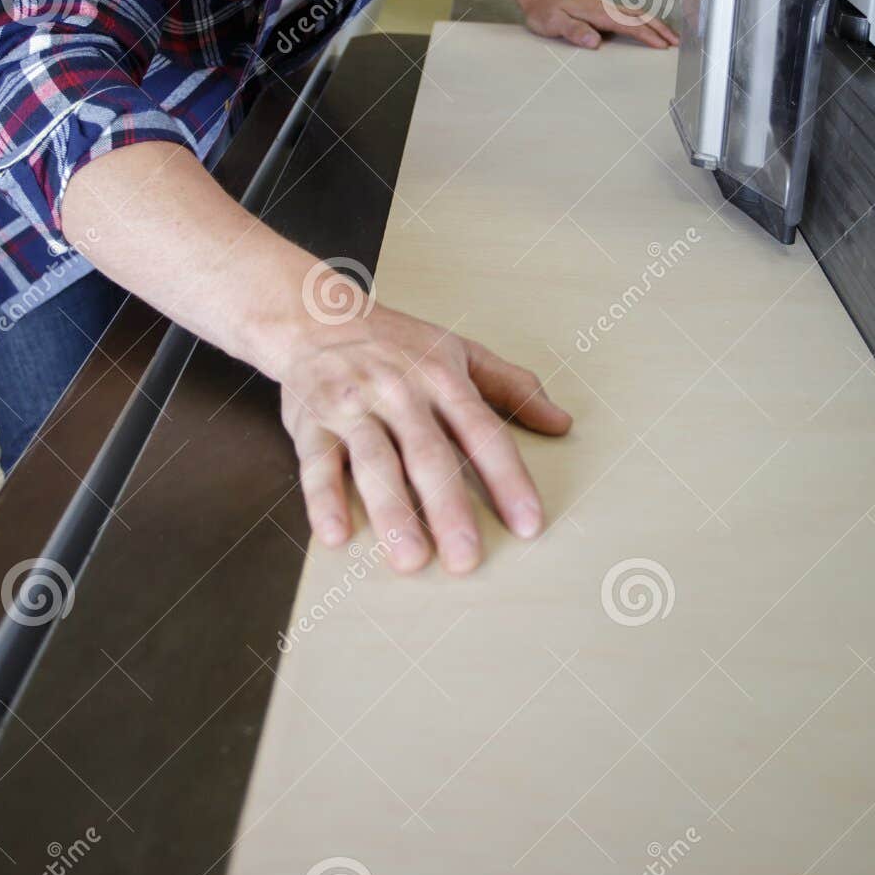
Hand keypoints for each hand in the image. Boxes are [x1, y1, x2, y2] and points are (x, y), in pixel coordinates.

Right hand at [277, 291, 571, 574]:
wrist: (317, 315)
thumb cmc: (397, 342)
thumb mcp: (460, 351)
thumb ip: (513, 387)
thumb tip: (562, 424)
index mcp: (442, 379)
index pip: (483, 432)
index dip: (507, 479)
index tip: (528, 524)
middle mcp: (399, 393)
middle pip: (428, 455)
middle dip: (448, 508)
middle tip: (466, 558)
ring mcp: (353, 407)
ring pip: (375, 462)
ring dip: (392, 512)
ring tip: (410, 559)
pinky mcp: (312, 422)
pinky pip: (317, 463)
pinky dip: (323, 499)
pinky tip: (337, 534)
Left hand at [522, 0, 677, 49]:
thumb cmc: (545, 12)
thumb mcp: (554, 24)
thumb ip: (574, 32)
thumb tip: (596, 42)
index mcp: (599, 13)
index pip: (629, 25)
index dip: (647, 36)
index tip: (661, 47)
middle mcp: (607, 8)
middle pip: (641, 18)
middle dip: (661, 30)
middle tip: (677, 44)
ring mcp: (607, 8)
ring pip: (639, 15)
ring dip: (657, 25)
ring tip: (671, 38)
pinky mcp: (606, 11)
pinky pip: (631, 16)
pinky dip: (646, 22)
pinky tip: (652, 29)